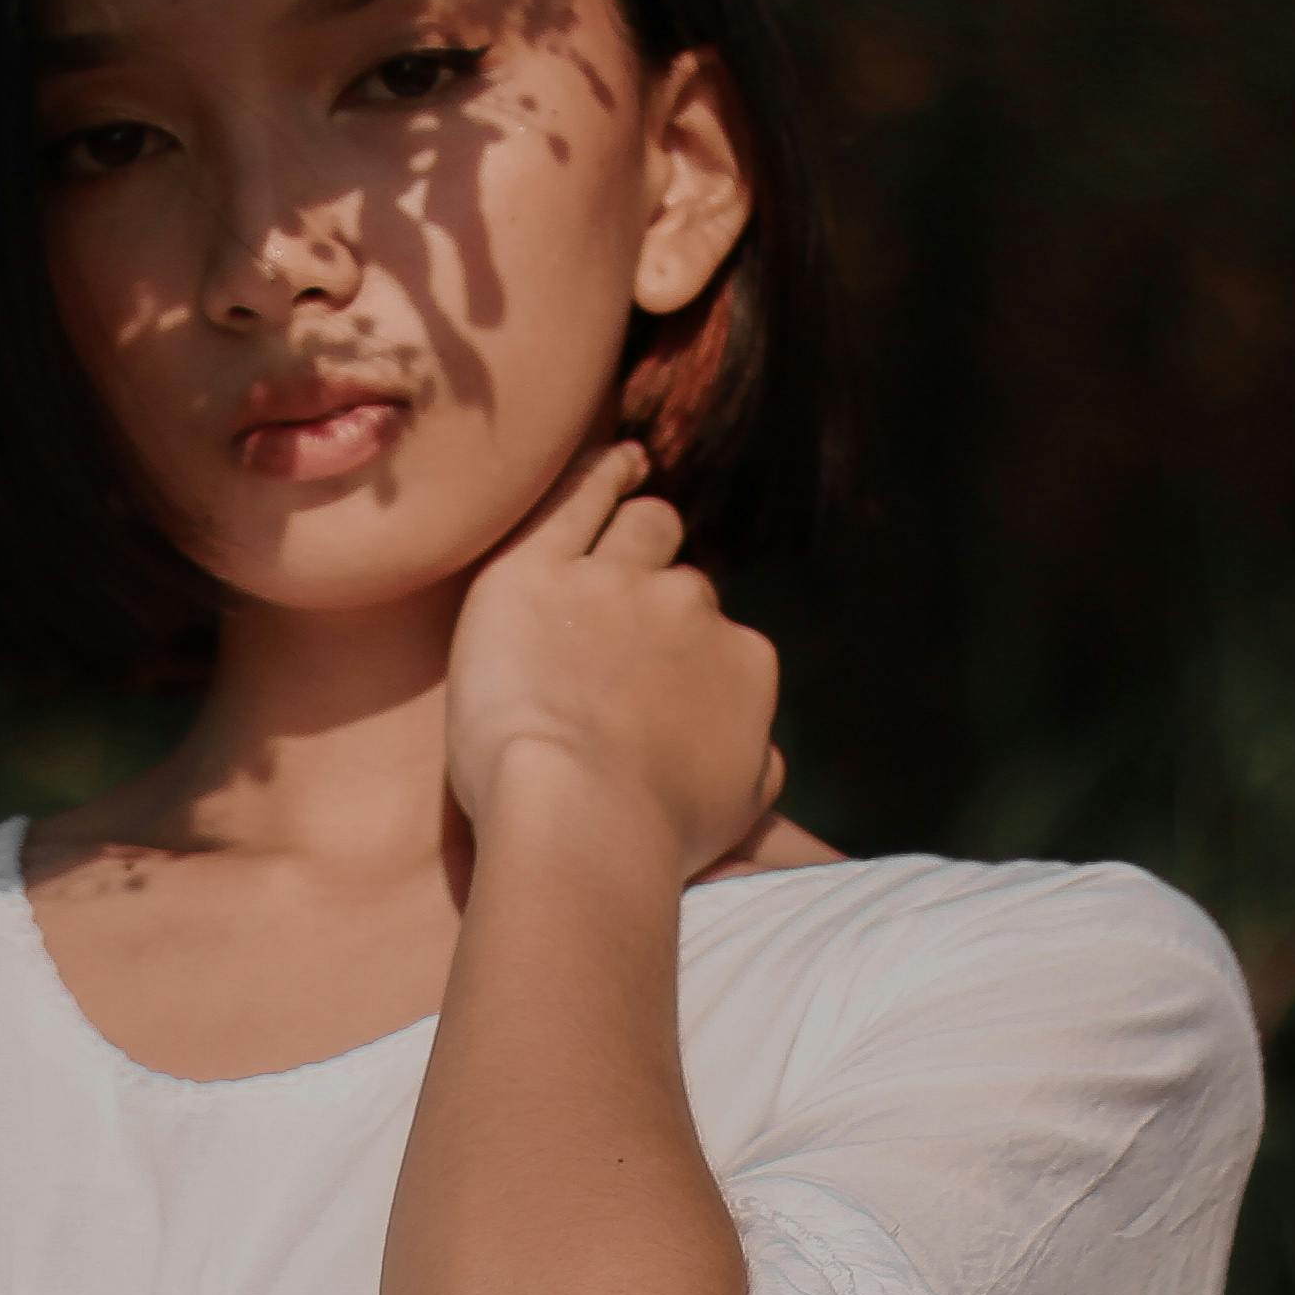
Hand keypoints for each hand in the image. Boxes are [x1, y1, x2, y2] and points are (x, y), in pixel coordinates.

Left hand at [442, 442, 786, 881]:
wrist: (579, 818)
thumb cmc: (655, 833)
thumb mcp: (743, 804)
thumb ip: (756, 753)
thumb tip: (755, 737)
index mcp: (743, 661)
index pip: (720, 636)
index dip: (687, 658)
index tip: (657, 687)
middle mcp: (689, 608)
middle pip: (681, 582)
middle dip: (660, 600)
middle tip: (621, 635)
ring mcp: (614, 581)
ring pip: (641, 528)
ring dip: (638, 532)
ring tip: (622, 532)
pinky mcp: (538, 569)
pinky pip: (576, 499)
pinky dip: (600, 473)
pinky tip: (614, 462)